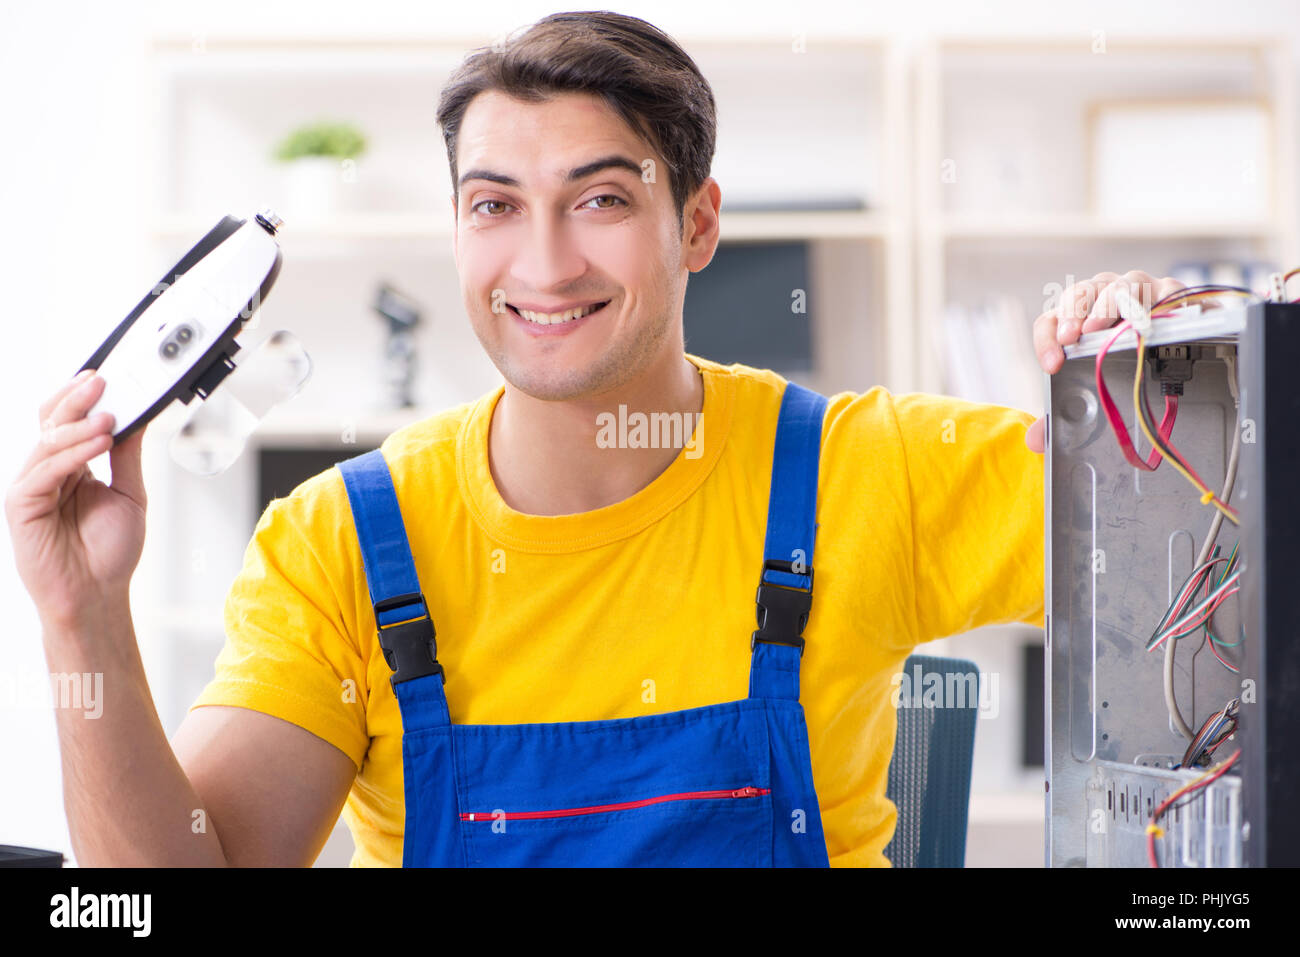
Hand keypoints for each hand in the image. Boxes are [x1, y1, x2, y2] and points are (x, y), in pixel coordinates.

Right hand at [5, 370, 148, 627]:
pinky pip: (44, 471)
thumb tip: (137, 418)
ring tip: (108, 418)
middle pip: (52, 423)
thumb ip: (128, 456)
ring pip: (47, 442)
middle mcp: (48, 471)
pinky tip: (97, 445)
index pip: (67, 420)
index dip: (80, 397)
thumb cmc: (110, 552)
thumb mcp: (130, 494)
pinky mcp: (21, 505)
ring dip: (79, 426)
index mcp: (71, 465)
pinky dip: (72, 455)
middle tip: (102, 382)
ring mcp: (32, 486)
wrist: (98, 595)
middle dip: (76, 399)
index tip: (105, 376)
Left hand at [1025, 270, 1186, 452]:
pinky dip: (1162, 302)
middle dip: (1076, 312)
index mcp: (1076, 317)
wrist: (1179, 350)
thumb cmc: (1124, 365)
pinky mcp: (1175, 294)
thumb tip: (1036, 442)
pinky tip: (1157, 317)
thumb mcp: (1094, 387)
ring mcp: (1141, 291)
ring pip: (1125, 284)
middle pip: (1086, 291)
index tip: (1052, 365)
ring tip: (1102, 327)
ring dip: (1111, 303)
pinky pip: (1170, 290)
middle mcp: (1106, 296)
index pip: (1050, 321)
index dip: (1047, 340)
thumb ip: (1061, 414)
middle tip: (1073, 337)